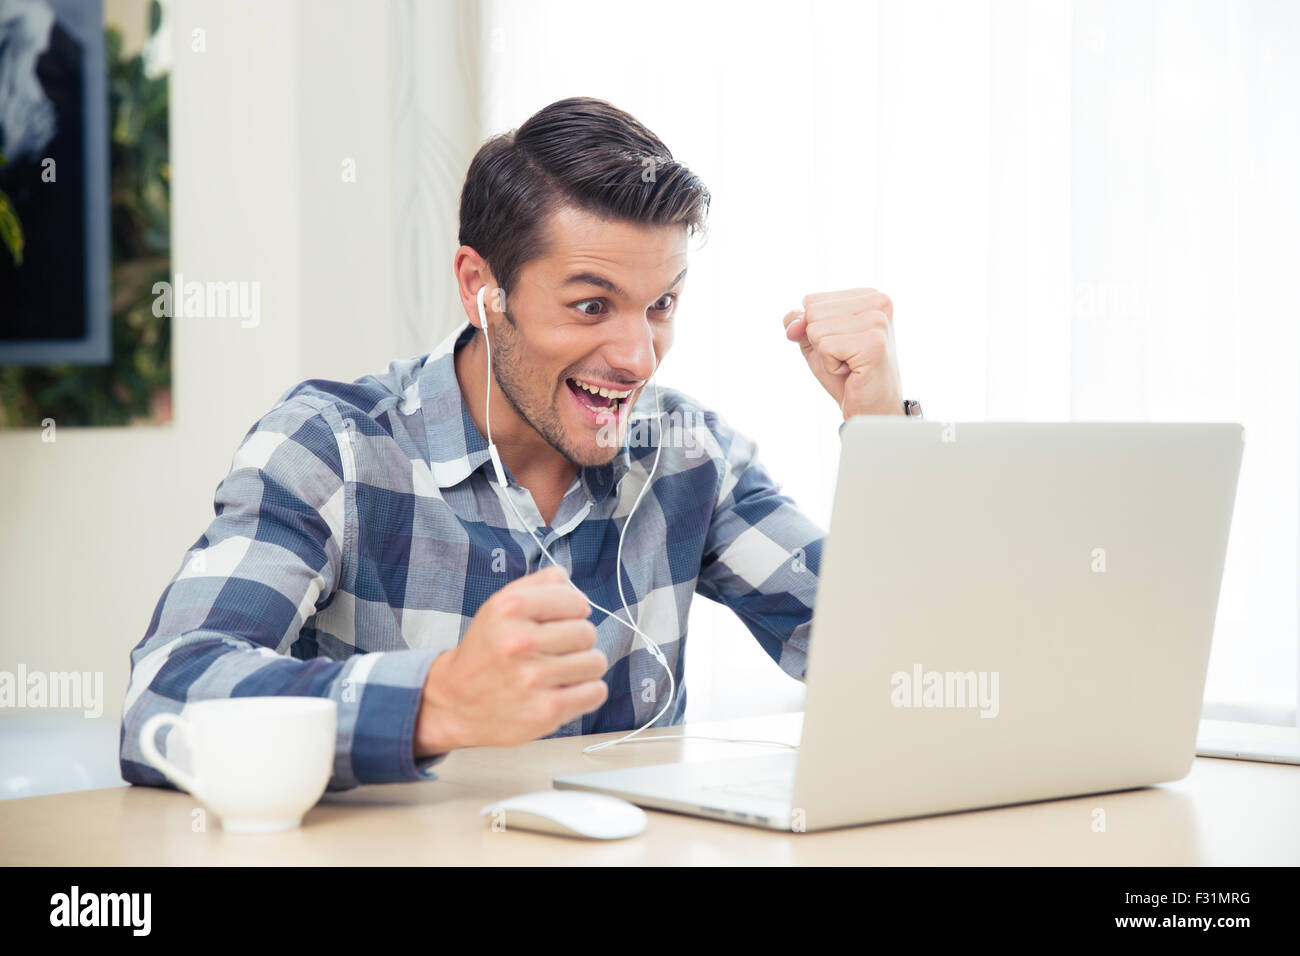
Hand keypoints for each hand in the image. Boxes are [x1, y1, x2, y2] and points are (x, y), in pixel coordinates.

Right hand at [413, 564, 608, 755]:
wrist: (455, 703)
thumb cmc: (487, 650)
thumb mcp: (500, 606)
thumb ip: (539, 584)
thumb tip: (573, 584)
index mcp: (510, 608)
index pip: (576, 601)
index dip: (574, 611)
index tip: (560, 622)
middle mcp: (519, 641)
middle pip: (588, 632)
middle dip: (578, 641)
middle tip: (556, 650)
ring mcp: (533, 679)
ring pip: (596, 662)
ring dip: (584, 667)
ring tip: (559, 671)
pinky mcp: (545, 712)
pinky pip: (596, 692)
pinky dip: (586, 692)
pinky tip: (563, 690)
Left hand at [782, 287, 903, 419]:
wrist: (869, 409)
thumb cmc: (846, 375)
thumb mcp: (816, 343)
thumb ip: (799, 324)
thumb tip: (793, 324)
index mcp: (869, 295)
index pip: (811, 301)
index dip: (816, 330)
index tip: (843, 345)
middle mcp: (878, 302)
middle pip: (812, 312)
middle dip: (820, 342)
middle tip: (846, 358)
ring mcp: (877, 321)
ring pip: (816, 329)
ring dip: (826, 355)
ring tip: (850, 364)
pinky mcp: (873, 343)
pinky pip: (824, 347)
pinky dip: (831, 366)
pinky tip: (853, 371)